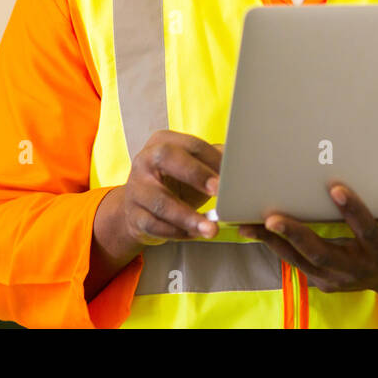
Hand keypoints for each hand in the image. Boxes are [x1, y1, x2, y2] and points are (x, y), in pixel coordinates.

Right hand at [109, 130, 223, 248]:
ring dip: (188, 217)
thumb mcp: (193, 168)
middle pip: (166, 158)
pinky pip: (154, 225)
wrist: (141, 206)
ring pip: (161, 201)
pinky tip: (194, 235)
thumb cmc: (176, 182)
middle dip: (195, 174)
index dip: (212, 159)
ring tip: (211, 229)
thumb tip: (245, 165)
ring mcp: (136, 188)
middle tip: (218, 192)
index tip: (231, 176)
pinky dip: (177, 233)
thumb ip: (215, 162)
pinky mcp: (133, 215)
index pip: (190, 145)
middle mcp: (145, 160)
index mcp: (163, 142)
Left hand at [238, 183, 377, 305]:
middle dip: (296, 233)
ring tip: (248, 223)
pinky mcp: (319, 279)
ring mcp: (333, 278)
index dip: (353, 211)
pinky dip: (272, 246)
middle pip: (321, 252)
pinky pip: (292, 262)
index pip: (366, 231)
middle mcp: (354, 269)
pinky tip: (252, 229)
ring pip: (298, 261)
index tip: (335, 187)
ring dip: (273, 242)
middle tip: (273, 216)